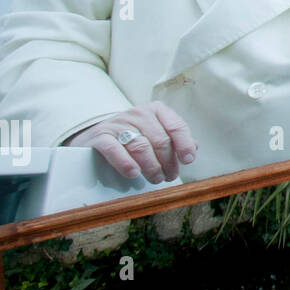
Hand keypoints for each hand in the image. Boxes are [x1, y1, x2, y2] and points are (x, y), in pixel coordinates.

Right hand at [65, 101, 197, 182]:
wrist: (96, 136)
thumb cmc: (133, 136)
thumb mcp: (154, 132)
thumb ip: (174, 139)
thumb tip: (194, 147)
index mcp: (156, 110)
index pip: (176, 126)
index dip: (184, 144)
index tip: (188, 160)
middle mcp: (138, 113)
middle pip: (160, 140)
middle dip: (168, 162)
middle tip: (169, 177)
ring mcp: (118, 123)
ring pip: (141, 146)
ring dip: (151, 166)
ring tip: (156, 178)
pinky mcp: (101, 136)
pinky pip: (115, 149)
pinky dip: (126, 163)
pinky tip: (133, 173)